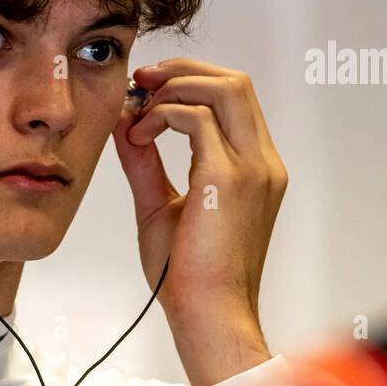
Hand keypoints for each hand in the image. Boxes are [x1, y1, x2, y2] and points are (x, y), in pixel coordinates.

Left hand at [111, 59, 287, 385]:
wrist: (207, 314)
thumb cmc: (188, 275)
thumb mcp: (161, 205)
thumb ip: (145, 163)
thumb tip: (124, 124)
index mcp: (255, 168)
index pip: (235, 98)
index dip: (191, 81)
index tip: (147, 90)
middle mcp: (262, 162)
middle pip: (236, 81)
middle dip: (183, 71)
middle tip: (140, 83)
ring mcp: (251, 168)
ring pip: (223, 88)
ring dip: (173, 88)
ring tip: (139, 113)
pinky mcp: (228, 179)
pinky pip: (195, 119)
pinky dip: (160, 117)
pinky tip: (138, 140)